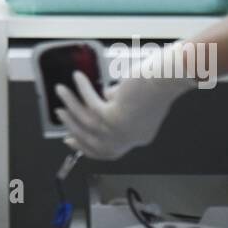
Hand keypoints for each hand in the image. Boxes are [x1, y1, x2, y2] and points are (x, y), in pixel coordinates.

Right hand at [53, 58, 194, 160]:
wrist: (167, 76)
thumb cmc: (158, 82)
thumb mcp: (135, 99)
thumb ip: (119, 104)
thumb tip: (104, 97)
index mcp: (138, 137)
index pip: (108, 151)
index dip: (86, 147)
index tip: (71, 138)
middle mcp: (129, 139)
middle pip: (93, 141)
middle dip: (72, 127)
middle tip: (59, 114)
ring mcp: (121, 131)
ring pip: (86, 122)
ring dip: (71, 105)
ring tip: (61, 90)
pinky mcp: (113, 117)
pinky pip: (89, 104)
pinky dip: (81, 89)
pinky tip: (77, 77)